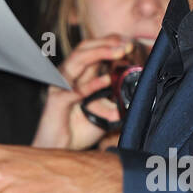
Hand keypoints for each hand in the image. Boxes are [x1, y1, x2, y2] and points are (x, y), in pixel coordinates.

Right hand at [31, 35, 125, 149]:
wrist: (60, 150)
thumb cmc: (78, 129)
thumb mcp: (103, 111)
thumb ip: (115, 100)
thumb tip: (135, 93)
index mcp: (76, 75)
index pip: (91, 49)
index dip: (109, 42)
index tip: (129, 43)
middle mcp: (67, 76)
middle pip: (84, 49)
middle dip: (107, 43)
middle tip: (127, 44)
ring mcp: (60, 86)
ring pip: (78, 61)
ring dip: (100, 53)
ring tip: (119, 52)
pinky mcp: (57, 101)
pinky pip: (74, 90)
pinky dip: (91, 84)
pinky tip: (106, 80)